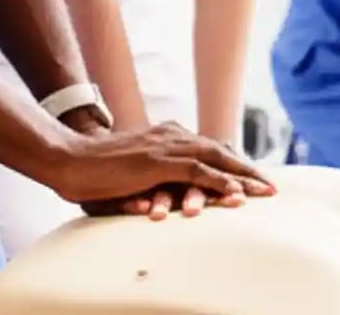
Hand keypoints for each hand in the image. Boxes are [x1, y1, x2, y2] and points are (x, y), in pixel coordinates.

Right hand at [44, 120, 274, 215]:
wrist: (68, 160)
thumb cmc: (95, 172)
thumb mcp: (131, 173)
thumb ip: (151, 181)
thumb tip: (159, 202)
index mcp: (166, 137)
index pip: (209, 149)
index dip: (233, 164)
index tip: (254, 179)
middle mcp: (170, 137)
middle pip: (219, 152)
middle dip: (247, 170)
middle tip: (271, 187)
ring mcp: (164, 148)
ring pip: (214, 160)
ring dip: (241, 176)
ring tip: (262, 192)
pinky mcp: (156, 163)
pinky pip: (195, 172)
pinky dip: (218, 181)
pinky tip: (234, 193)